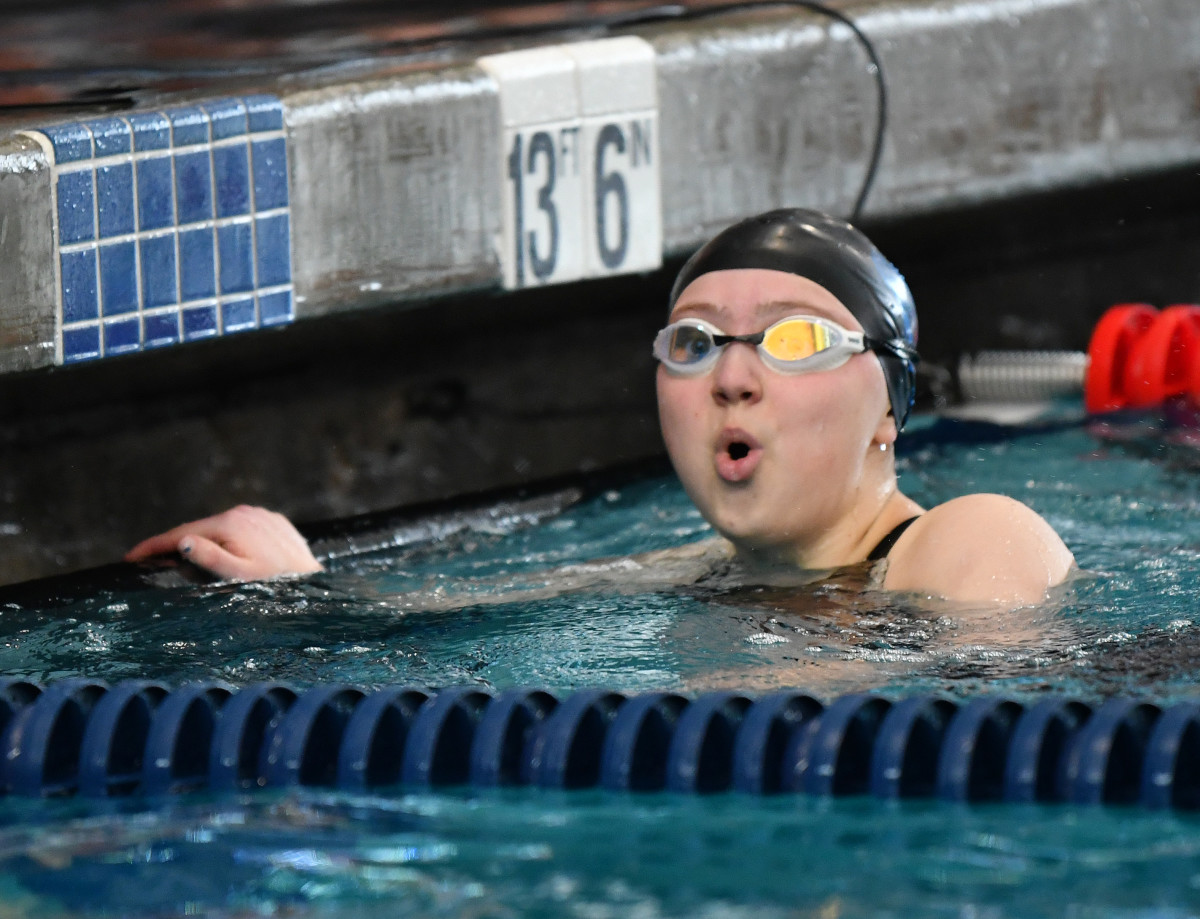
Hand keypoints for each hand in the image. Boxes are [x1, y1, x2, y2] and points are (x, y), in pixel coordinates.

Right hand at [125, 505, 322, 580]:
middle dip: (175, 542)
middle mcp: (244, 511)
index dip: (155, 545)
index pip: (182, 533)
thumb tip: (182, 541)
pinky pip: (242, 528)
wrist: (314, 583)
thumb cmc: (277, 584)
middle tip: (149, 558)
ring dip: (203, 539)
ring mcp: (260, 514)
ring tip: (179, 555)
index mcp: (230, 523)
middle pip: (200, 528)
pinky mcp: (273, 521)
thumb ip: (210, 557)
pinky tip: (221, 548)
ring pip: (221, 526)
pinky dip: (227, 537)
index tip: (132, 556)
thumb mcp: (239, 576)